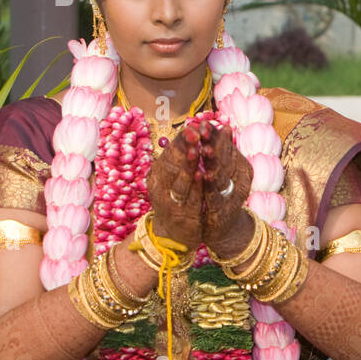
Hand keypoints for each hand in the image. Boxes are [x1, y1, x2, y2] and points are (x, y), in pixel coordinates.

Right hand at [146, 127, 202, 249]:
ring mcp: (168, 200)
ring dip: (187, 164)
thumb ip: (182, 158)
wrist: (171, 236)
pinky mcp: (180, 215)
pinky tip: (202, 175)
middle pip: (172, 162)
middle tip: (196, 130)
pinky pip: (188, 198)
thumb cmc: (176, 200)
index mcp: (158, 173)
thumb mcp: (174, 178)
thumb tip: (195, 129)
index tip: (194, 123)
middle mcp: (160, 185)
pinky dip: (194, 187)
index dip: (183, 138)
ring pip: (179, 180)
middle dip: (185, 145)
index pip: (170, 151)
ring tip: (196, 149)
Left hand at [200, 123, 254, 258]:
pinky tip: (203, 175)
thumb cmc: (223, 195)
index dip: (216, 134)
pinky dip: (210, 185)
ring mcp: (233, 195)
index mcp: (242, 167)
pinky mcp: (223, 210)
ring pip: (223, 175)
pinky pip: (216, 195)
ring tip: (204, 148)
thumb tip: (224, 126)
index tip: (203, 122)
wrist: (227, 230)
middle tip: (203, 128)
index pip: (228, 147)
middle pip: (226, 158)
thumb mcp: (226, 171)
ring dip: (213, 161)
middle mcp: (241, 179)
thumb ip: (226, 152)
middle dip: (214, 142)